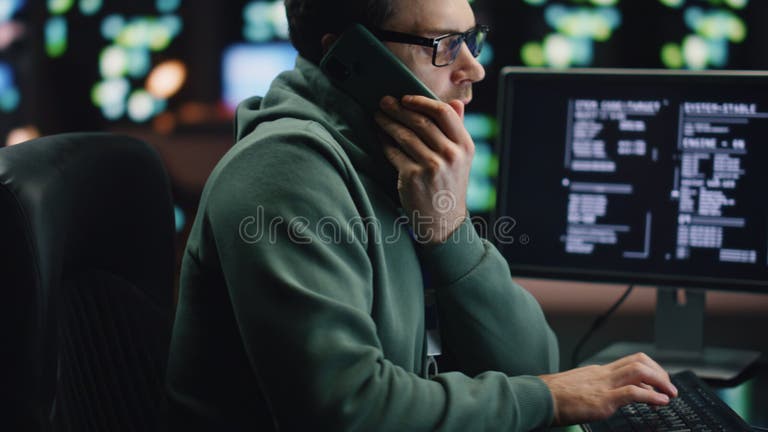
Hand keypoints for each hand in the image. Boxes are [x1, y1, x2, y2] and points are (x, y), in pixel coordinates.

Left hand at [374, 95, 473, 244]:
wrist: (444, 221)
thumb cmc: (449, 185)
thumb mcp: (462, 158)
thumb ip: (458, 130)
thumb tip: (455, 103)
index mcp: (465, 145)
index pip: (443, 113)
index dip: (422, 101)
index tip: (406, 98)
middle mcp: (450, 154)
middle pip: (420, 121)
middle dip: (398, 109)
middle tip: (384, 101)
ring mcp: (432, 166)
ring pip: (404, 135)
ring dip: (387, 123)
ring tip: (378, 116)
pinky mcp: (413, 177)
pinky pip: (394, 153)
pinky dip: (385, 143)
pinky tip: (379, 136)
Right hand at [539, 352, 678, 425]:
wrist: (539, 398)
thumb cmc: (553, 397)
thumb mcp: (578, 388)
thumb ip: (594, 389)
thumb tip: (606, 397)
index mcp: (598, 372)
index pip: (629, 362)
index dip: (650, 370)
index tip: (658, 383)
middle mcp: (603, 374)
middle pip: (639, 361)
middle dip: (660, 373)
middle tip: (669, 387)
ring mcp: (604, 385)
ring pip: (640, 371)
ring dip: (661, 381)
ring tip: (670, 394)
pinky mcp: (603, 399)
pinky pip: (633, 392)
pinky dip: (652, 396)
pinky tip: (660, 402)